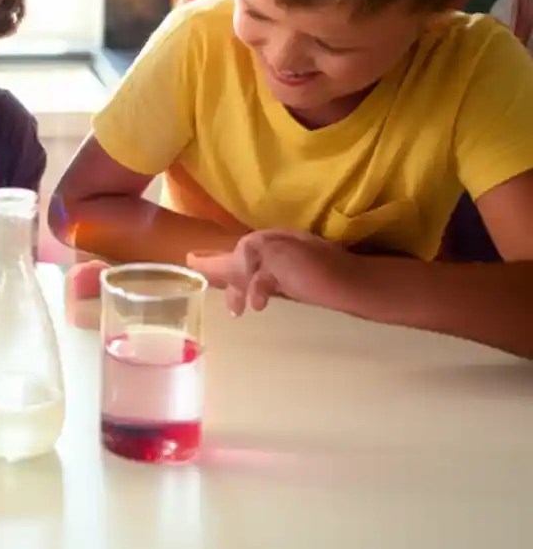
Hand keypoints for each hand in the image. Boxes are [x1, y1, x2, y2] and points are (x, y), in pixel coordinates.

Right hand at [185, 230, 353, 314]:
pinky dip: (260, 292)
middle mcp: (278, 247)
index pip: (236, 249)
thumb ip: (250, 253)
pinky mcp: (302, 279)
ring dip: (243, 289)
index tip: (191, 263)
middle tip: (219, 300)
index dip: (215, 258)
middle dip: (227, 277)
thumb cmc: (318, 273)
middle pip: (243, 262)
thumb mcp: (279, 256)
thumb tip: (233, 260)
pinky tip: (260, 304)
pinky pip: (270, 283)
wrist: (358, 289)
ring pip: (255, 274)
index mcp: (270, 240)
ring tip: (239, 309)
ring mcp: (291, 263)